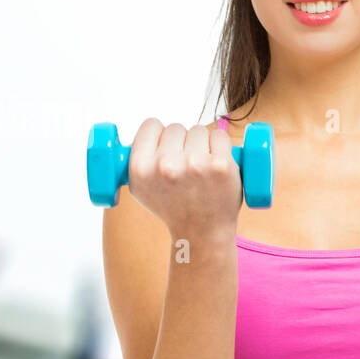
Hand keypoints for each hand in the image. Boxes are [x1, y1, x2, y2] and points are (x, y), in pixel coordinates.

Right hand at [126, 119, 242, 239]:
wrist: (201, 233)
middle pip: (176, 128)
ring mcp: (195, 164)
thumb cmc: (173, 207)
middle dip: (182, 142)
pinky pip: (221, 136)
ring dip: (202, 144)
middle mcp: (166, 165)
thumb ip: (138, 159)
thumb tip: (146, 133)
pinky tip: (217, 162)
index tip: (166, 146)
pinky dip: (221, 145)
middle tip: (185, 165)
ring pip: (198, 130)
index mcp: (141, 168)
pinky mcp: (221, 165)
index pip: (150, 125)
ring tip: (201, 168)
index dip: (159, 134)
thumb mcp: (141, 188)